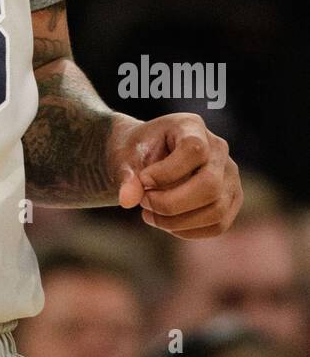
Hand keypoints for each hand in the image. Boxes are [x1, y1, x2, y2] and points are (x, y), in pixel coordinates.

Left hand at [109, 112, 242, 238]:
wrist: (145, 156)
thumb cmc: (136, 152)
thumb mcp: (125, 157)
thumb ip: (126, 175)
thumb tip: (127, 200)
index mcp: (192, 126)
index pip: (194, 150)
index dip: (167, 172)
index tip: (142, 180)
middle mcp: (218, 148)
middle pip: (210, 185)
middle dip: (171, 203)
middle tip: (144, 203)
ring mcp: (230, 174)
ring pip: (215, 210)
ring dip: (177, 221)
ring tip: (150, 215)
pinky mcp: (231, 198)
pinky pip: (218, 225)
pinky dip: (188, 231)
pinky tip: (166, 223)